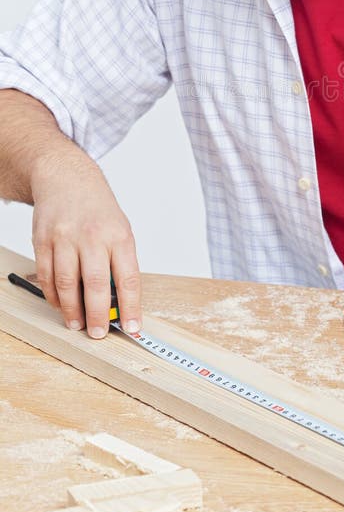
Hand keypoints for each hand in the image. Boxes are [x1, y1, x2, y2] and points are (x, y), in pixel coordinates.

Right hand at [31, 151, 140, 338]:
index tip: (132, 327)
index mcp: (119, 235)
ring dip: (72, 310)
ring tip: (77, 324)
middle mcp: (93, 237)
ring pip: (67, 284)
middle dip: (98, 315)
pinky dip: (54, 295)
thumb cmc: (97, 208)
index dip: (130, 306)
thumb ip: (120, 262)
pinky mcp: (43, 241)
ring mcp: (65, 238)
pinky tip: (60, 304)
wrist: (66, 178)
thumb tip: (119, 301)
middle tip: (98, 333)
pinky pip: (47, 276)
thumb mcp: (120, 229)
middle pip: (96, 284)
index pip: (128, 277)